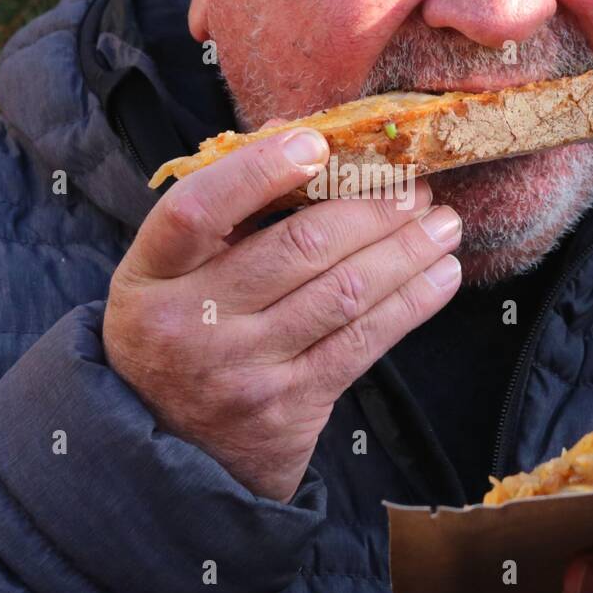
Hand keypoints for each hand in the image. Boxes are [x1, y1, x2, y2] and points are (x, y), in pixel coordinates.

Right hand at [103, 126, 461, 502]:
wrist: (169, 451)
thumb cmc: (180, 333)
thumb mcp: (170, 276)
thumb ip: (226, 214)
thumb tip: (308, 141)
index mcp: (150, 275)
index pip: (197, 210)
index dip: (258, 171)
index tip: (317, 143)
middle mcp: (189, 323)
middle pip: (297, 249)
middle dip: (371, 208)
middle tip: (414, 186)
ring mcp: (241, 370)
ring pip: (341, 293)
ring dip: (405, 251)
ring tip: (441, 225)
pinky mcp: (288, 407)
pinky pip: (362, 343)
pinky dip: (411, 303)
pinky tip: (440, 276)